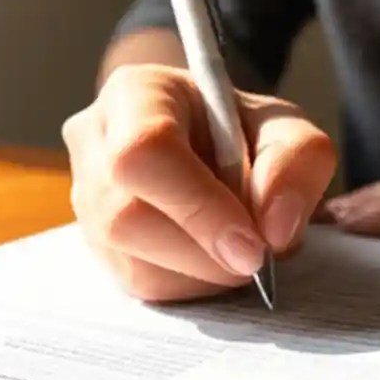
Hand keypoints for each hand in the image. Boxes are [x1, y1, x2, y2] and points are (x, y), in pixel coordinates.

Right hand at [63, 64, 335, 300]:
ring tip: (234, 247)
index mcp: (134, 94)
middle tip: (255, 255)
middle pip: (126, 218)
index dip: (198, 207)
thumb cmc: (237, 127)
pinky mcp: (94, 245)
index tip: (252, 246)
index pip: (144, 153)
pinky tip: (208, 255)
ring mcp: (84, 199)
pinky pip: (137, 285)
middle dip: (203, 252)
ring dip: (200, 274)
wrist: (200, 137)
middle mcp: (92, 144)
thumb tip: (274, 231)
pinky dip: (188, 284)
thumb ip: (296, 162)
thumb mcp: (283, 125)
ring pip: (131, 263)